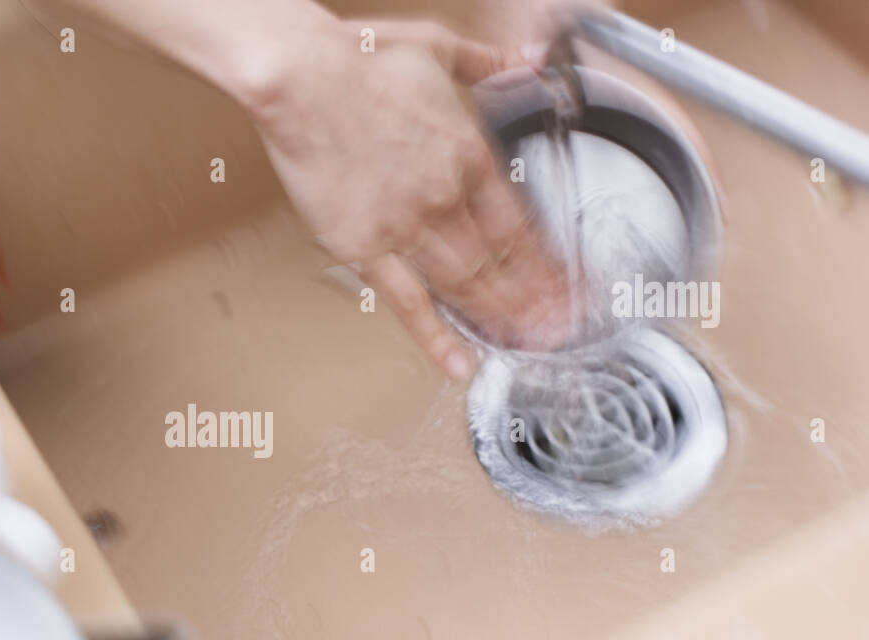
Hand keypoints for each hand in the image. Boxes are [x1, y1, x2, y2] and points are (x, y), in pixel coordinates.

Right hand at [248, 16, 574, 377]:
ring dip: (500, 320)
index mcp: (468, 153)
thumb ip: (489, 59)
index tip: (568, 285)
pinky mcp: (363, 247)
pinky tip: (455, 362)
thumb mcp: (439, 45)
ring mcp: (406, 227)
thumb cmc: (357, 60)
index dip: (548, 261)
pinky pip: (407, 301)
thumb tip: (525, 58)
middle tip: (559, 332)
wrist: (303, 79)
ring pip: (465, 286)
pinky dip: (435, 336)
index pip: (521, 223)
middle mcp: (445, 197)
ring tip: (525, 347)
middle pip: (501, 263)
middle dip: (536, 302)